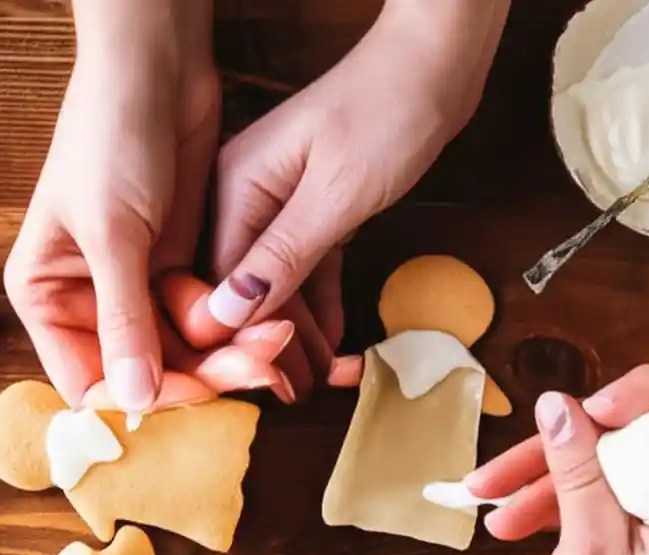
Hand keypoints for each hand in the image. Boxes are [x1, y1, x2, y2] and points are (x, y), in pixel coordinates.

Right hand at [7, 1, 241, 412]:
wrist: (154, 71)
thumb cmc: (109, 138)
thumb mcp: (112, 233)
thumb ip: (124, 319)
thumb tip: (135, 398)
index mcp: (47, 295)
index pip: (90, 379)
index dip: (144, 392)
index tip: (197, 386)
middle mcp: (88, 299)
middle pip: (147, 369)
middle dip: (205, 369)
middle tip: (263, 362)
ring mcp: (138, 284)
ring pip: (186, 347)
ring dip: (233, 348)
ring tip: (281, 334)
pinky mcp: (180, 266)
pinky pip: (210, 315)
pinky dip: (239, 320)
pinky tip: (277, 319)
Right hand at [207, 0, 510, 398]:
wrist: (434, 65)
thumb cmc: (386, 114)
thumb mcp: (336, 193)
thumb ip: (282, 255)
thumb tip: (227, 313)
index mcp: (233, 188)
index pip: (214, 282)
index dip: (234, 338)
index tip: (261, 383)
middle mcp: (244, 197)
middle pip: (242, 288)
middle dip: (267, 343)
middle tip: (295, 394)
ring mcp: (278, 201)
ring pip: (277, 283)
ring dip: (298, 332)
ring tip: (320, 382)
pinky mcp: (313, 205)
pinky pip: (308, 266)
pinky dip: (321, 302)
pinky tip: (333, 342)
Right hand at [465, 358, 648, 554]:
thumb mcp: (587, 553)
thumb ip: (581, 470)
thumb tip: (560, 401)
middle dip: (607, 416)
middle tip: (557, 422)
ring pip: (627, 447)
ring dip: (555, 460)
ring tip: (492, 487)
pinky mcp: (639, 517)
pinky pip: (602, 475)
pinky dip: (553, 486)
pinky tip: (507, 507)